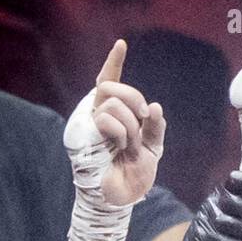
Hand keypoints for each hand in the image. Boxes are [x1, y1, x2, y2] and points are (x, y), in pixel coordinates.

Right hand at [67, 40, 166, 207]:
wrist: (122, 196)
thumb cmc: (134, 174)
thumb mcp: (152, 148)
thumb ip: (156, 127)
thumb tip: (155, 107)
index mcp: (116, 114)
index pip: (110, 82)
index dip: (114, 63)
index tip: (121, 44)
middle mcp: (100, 114)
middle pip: (112, 86)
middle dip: (134, 99)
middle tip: (144, 118)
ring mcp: (91, 123)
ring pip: (112, 102)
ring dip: (129, 124)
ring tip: (128, 144)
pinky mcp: (85, 132)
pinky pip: (106, 117)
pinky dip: (120, 131)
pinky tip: (120, 146)